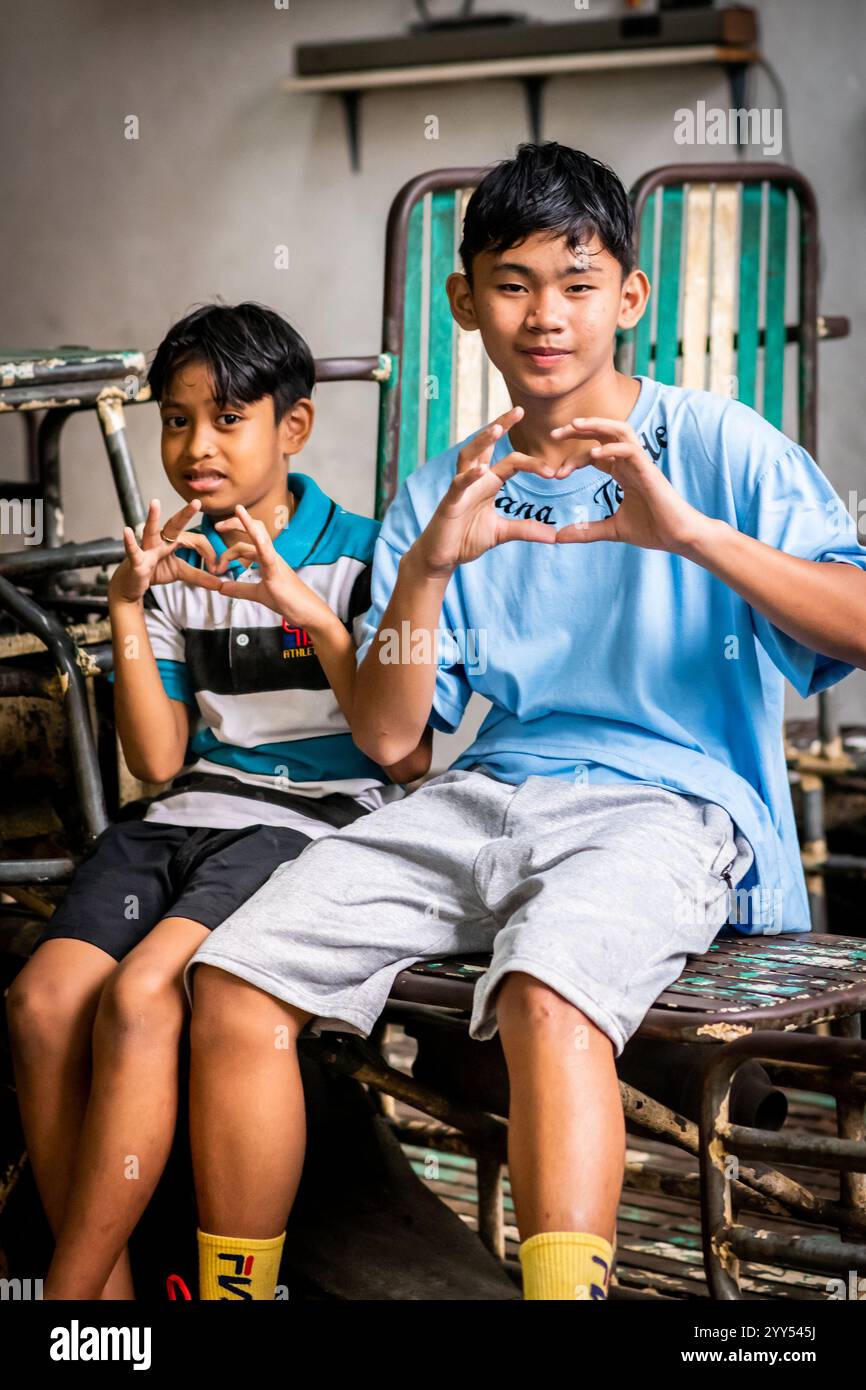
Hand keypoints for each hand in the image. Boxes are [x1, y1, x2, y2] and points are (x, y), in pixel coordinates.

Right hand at [109, 499, 222, 602]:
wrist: (132, 583)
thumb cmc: (154, 571)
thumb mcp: (180, 572)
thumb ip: (199, 576)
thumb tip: (220, 583)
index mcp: (173, 540)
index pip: (196, 540)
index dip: (209, 552)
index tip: (216, 568)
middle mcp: (160, 540)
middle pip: (175, 525)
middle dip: (185, 513)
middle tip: (197, 502)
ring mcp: (147, 548)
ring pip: (151, 530)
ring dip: (152, 517)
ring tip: (155, 503)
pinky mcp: (136, 559)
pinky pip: (133, 550)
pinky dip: (130, 542)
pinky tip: (127, 530)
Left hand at [185, 504, 336, 633]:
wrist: (306, 612)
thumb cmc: (287, 601)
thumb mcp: (258, 594)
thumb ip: (239, 589)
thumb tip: (220, 588)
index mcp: (266, 559)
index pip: (244, 546)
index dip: (227, 553)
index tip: (216, 566)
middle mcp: (271, 555)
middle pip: (254, 530)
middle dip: (235, 523)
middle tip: (216, 526)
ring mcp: (275, 561)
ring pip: (261, 536)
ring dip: (248, 523)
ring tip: (238, 510)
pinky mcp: (277, 572)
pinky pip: (268, 554)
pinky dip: (261, 543)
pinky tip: (255, 535)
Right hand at [411, 406, 559, 577]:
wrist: (441, 557)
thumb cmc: (465, 539)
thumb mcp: (501, 533)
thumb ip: (526, 530)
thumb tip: (554, 535)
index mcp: (488, 483)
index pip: (512, 462)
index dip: (532, 463)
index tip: (553, 473)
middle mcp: (474, 480)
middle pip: (486, 445)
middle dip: (500, 426)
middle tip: (519, 410)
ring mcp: (460, 489)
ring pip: (469, 456)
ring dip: (482, 441)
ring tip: (497, 429)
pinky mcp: (449, 503)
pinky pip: (458, 485)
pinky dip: (469, 476)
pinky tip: (481, 470)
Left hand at [550, 417, 708, 553]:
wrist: (680, 538)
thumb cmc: (653, 530)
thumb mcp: (612, 530)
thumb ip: (586, 531)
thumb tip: (558, 537)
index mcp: (622, 472)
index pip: (594, 452)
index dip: (574, 458)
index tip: (556, 473)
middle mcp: (631, 463)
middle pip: (604, 432)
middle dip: (579, 429)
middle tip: (554, 434)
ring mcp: (641, 464)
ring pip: (620, 430)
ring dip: (597, 424)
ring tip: (574, 426)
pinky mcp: (650, 471)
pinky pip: (631, 449)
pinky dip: (612, 447)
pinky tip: (594, 453)